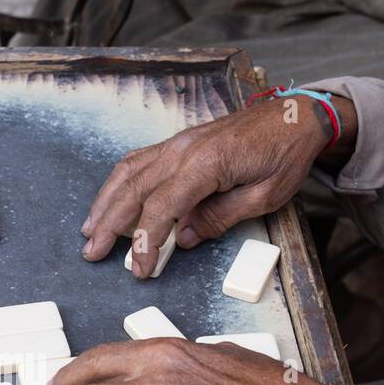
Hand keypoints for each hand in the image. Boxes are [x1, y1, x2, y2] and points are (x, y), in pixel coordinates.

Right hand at [81, 92, 356, 276]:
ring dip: (105, 203)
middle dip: (108, 225)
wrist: (293, 116)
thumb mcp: (263, 198)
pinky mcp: (178, 143)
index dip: (144, 241)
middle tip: (91, 253)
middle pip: (133, 190)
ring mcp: (177, 143)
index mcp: (205, 164)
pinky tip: (109, 199)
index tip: (138, 268)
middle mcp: (183, 150)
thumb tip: (183, 238)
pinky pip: (138, 161)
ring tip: (90, 230)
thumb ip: (220, 217)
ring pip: (128, 174)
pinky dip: (118, 182)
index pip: (161, 208)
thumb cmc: (284, 154)